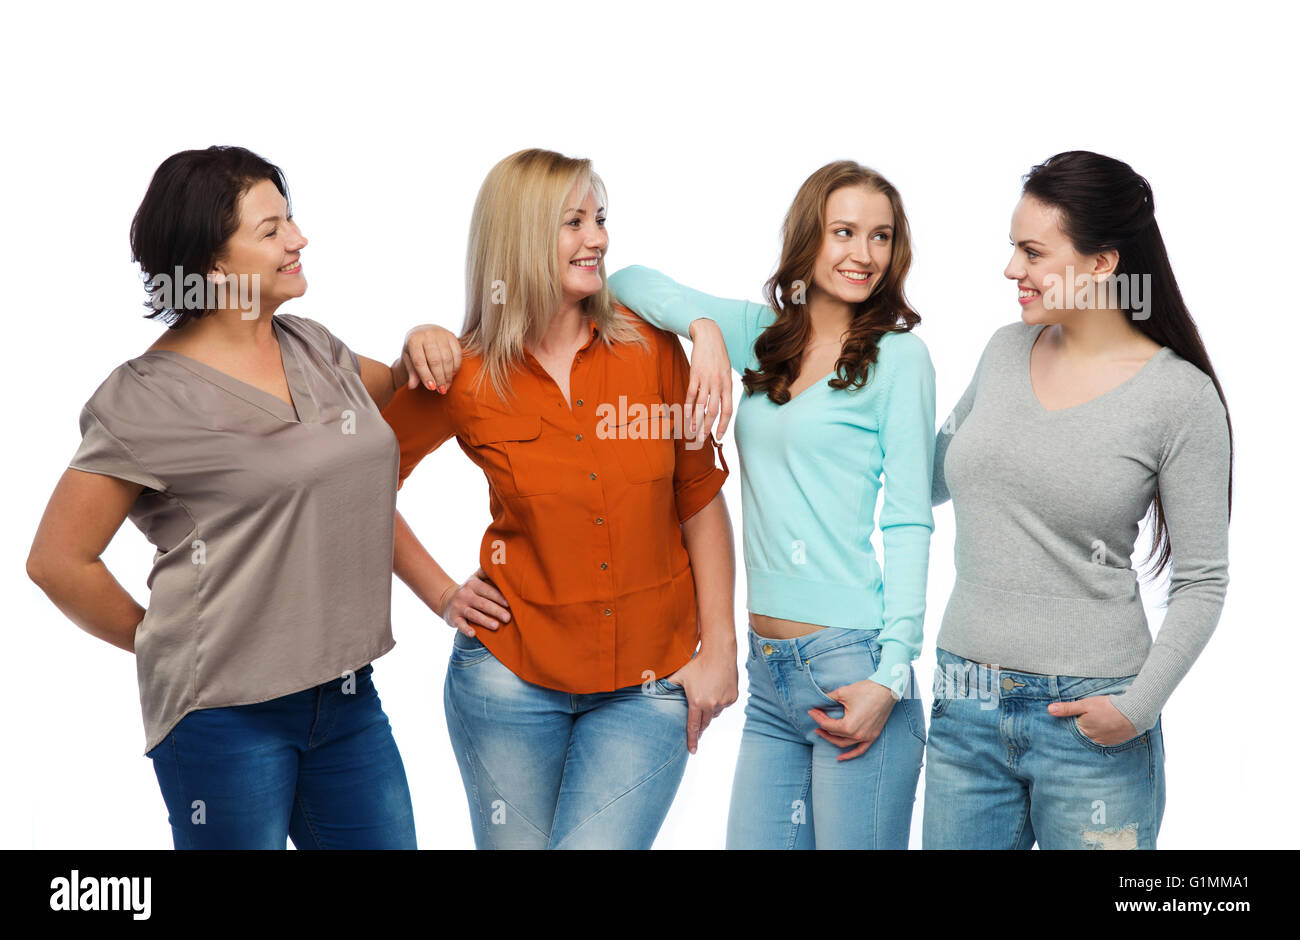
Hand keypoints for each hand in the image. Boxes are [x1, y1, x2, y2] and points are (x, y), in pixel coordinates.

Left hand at [402, 323, 462, 392]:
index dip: (426, 376)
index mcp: (413, 340)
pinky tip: (452, 375)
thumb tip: (412, 386)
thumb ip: (411, 372)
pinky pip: (457, 353)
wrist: (424, 331)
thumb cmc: (414, 348)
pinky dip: (455, 366)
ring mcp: (441, 334)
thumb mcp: (408, 358)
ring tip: (446, 386)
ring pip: (447, 358)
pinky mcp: (452, 335)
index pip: (419, 361)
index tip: (431, 388)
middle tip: (441, 390)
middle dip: (439, 378)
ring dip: (448, 375)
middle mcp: (427, 334)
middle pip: (435, 360)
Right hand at [438, 568, 509, 637]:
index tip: (509, 604)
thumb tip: (501, 564)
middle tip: (508, 618)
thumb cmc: (469, 590)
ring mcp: (458, 607)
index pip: (487, 590)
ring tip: (496, 626)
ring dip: (485, 620)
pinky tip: (473, 634)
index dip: (498, 597)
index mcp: (473, 584)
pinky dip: (466, 629)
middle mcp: (465, 594)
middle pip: (482, 603)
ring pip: (473, 614)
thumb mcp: (475, 578)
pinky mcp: (453, 618)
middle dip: (495, 610)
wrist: (446, 599)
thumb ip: (486, 573)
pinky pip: (460, 624)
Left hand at [666, 646, 738, 754]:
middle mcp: (711, 705)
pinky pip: (724, 705)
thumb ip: (666, 684)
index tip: (692, 751)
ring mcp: (724, 701)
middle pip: (705, 722)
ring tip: (706, 697)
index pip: (693, 726)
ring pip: (715, 714)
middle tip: (697, 728)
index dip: (692, 740)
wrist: (719, 653)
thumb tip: (648, 687)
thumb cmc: (697, 663)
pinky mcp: (733, 697)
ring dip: (709, 711)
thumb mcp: (680, 674)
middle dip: (700, 726)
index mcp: (697, 702)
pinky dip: (719, 702)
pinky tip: (715, 690)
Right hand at [683, 318, 731, 442]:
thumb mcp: (727, 372)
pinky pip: (690, 395)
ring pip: (701, 405)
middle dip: (708, 427)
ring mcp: (706, 380)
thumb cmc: (718, 356)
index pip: (728, 410)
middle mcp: (719, 384)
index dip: (723, 425)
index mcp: (728, 385)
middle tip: (702, 440)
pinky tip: (685, 416)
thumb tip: (721, 404)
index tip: (719, 436)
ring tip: (692, 432)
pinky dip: (687, 407)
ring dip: (696, 420)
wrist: (709, 336)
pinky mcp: (695, 375)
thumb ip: (725, 388)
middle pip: (714, 411)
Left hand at [808, 678, 897, 760]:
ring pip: (844, 743)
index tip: (812, 711)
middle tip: (816, 717)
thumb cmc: (865, 690)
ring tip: (822, 732)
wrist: (886, 689)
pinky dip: (850, 755)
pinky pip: (860, 750)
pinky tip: (840, 757)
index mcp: (849, 726)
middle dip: (822, 726)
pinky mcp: (873, 736)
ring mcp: (866, 737)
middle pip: (834, 734)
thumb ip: (828, 699)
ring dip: (831, 739)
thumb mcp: (842, 693)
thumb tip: (818, 701)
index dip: (817, 717)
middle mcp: (857, 735)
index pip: (827, 725)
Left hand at [1048, 695, 1138, 745]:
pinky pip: (1106, 740)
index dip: (1074, 722)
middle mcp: (1093, 739)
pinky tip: (1107, 726)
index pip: (1074, 728)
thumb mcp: (1085, 704)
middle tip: (1091, 718)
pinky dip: (1104, 734)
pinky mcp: (1115, 742)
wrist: (1134, 712)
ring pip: (1095, 737)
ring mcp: (1105, 742)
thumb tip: (1049, 710)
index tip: (1076, 718)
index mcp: (1084, 730)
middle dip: (1084, 727)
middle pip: (1084, 733)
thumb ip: (1067, 708)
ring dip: (1095, 731)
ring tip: (1100, 721)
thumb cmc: (1108, 706)